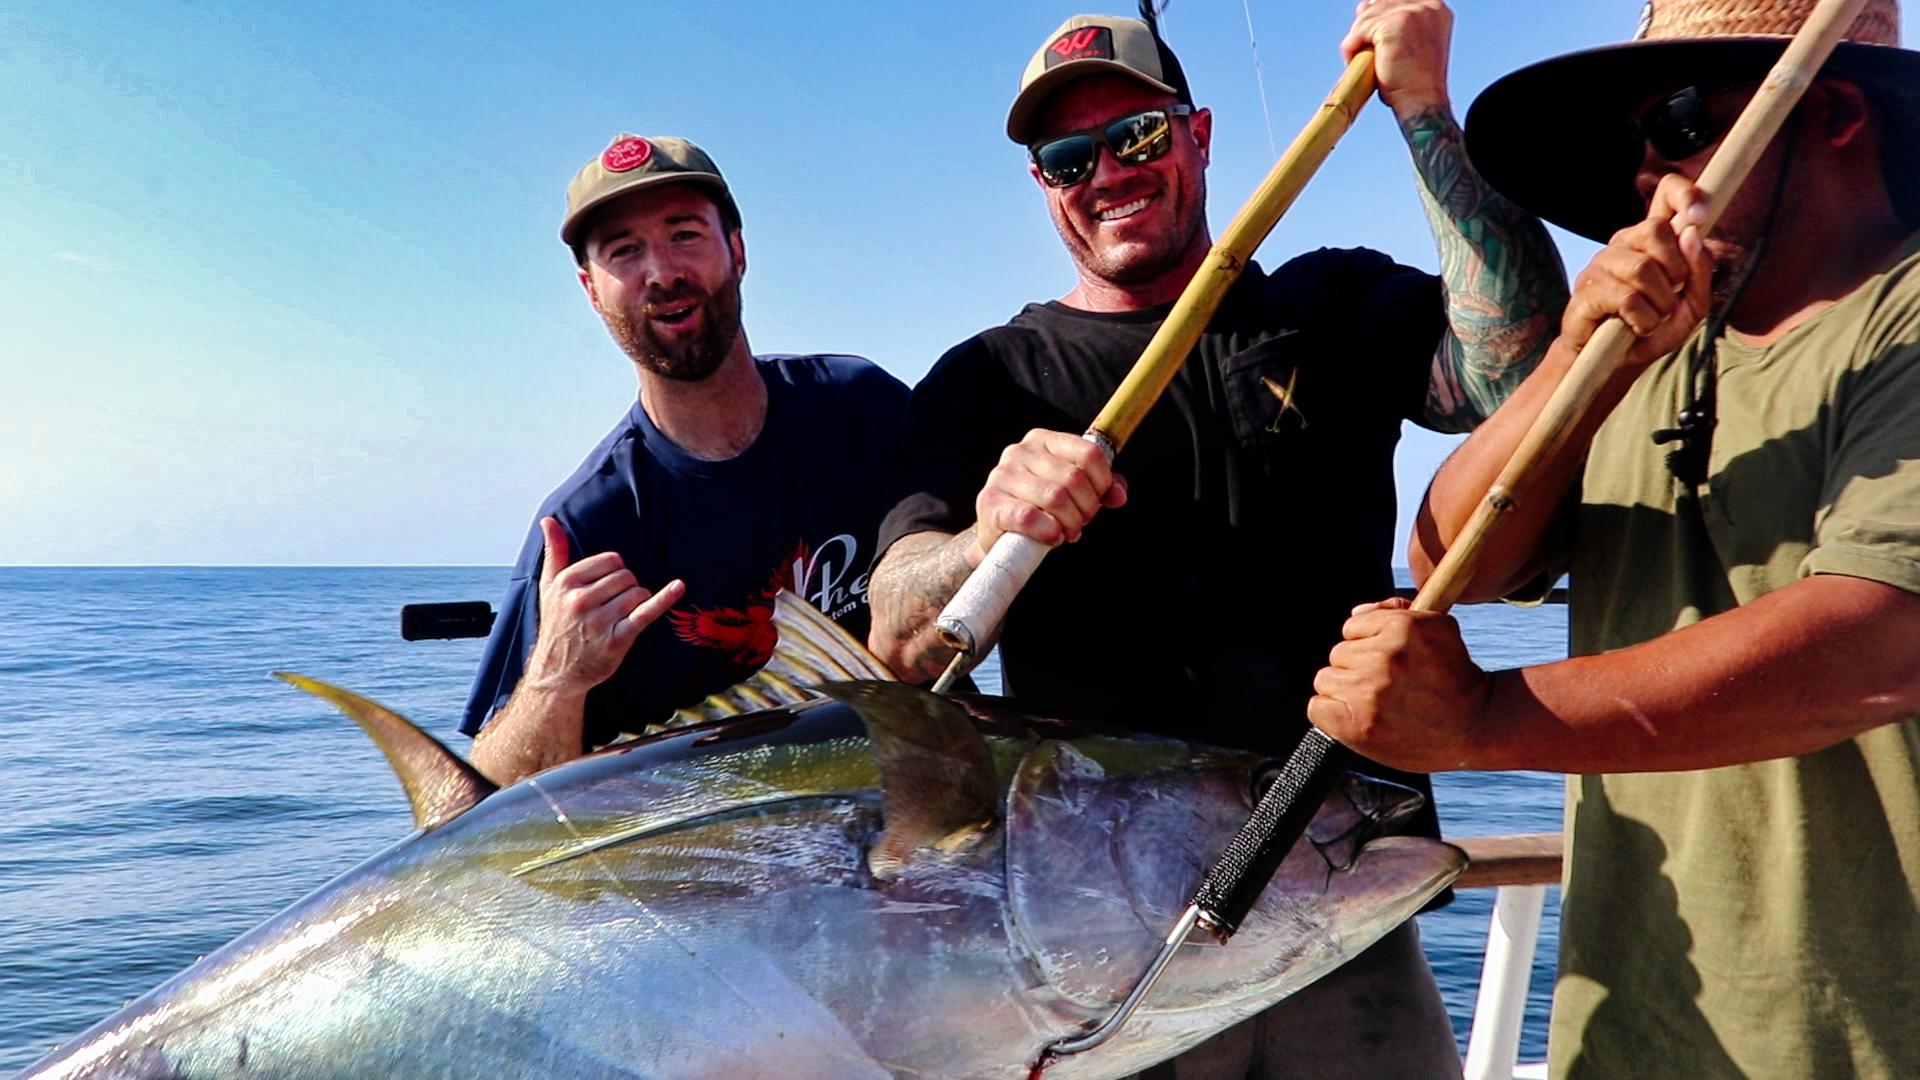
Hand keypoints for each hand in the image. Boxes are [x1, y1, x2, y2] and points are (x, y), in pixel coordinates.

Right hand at [523, 517, 685, 693]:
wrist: (557, 672)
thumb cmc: (557, 624)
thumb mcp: (549, 587)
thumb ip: (554, 552)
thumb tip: (549, 520)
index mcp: (566, 583)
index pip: (611, 560)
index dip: (615, 572)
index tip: (606, 587)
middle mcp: (580, 601)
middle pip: (626, 576)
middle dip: (626, 588)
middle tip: (610, 607)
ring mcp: (599, 622)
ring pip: (637, 593)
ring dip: (636, 602)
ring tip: (617, 617)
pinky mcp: (617, 640)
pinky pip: (646, 613)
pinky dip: (665, 599)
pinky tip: (679, 587)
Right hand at [971, 429, 1127, 562]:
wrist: (998, 532)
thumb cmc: (1039, 508)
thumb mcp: (1072, 491)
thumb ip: (1099, 488)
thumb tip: (1119, 495)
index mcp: (1043, 440)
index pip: (1089, 453)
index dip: (1103, 481)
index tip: (1099, 500)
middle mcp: (1020, 451)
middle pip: (1074, 478)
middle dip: (1087, 508)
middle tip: (1081, 522)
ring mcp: (1002, 475)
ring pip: (1055, 498)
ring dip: (1070, 522)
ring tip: (1068, 532)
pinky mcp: (990, 502)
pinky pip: (1029, 516)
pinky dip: (1048, 531)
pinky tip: (1053, 537)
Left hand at [1306, 597, 1492, 771]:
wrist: (1477, 726)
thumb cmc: (1455, 678)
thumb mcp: (1440, 630)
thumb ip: (1396, 612)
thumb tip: (1356, 614)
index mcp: (1402, 627)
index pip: (1351, 627)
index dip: (1367, 644)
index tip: (1388, 662)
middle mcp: (1383, 656)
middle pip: (1338, 654)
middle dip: (1358, 668)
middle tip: (1389, 687)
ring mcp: (1368, 691)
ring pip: (1326, 679)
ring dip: (1345, 691)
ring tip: (1377, 704)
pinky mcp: (1356, 724)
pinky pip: (1317, 707)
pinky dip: (1331, 714)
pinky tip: (1356, 718)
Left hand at [1341, 0, 1452, 118]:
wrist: (1421, 103)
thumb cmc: (1414, 82)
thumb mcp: (1409, 44)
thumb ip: (1392, 23)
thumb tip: (1364, 6)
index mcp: (1435, 8)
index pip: (1394, 0)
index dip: (1379, 15)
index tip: (1373, 35)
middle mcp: (1426, 5)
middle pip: (1378, 5)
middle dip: (1366, 28)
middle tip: (1368, 54)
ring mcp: (1410, 12)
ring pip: (1366, 17)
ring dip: (1358, 42)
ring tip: (1370, 65)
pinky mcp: (1392, 25)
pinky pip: (1357, 32)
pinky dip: (1352, 50)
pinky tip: (1364, 67)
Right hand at [1561, 173, 1714, 369]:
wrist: (1617, 363)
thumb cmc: (1654, 328)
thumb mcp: (1693, 304)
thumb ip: (1701, 271)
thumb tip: (1692, 234)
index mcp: (1652, 239)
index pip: (1667, 192)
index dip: (1686, 194)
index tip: (1700, 217)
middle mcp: (1624, 243)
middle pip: (1655, 228)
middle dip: (1675, 267)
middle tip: (1673, 293)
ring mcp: (1600, 265)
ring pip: (1642, 268)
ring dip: (1660, 302)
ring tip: (1655, 318)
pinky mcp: (1586, 291)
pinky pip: (1625, 297)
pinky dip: (1642, 319)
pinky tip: (1637, 327)